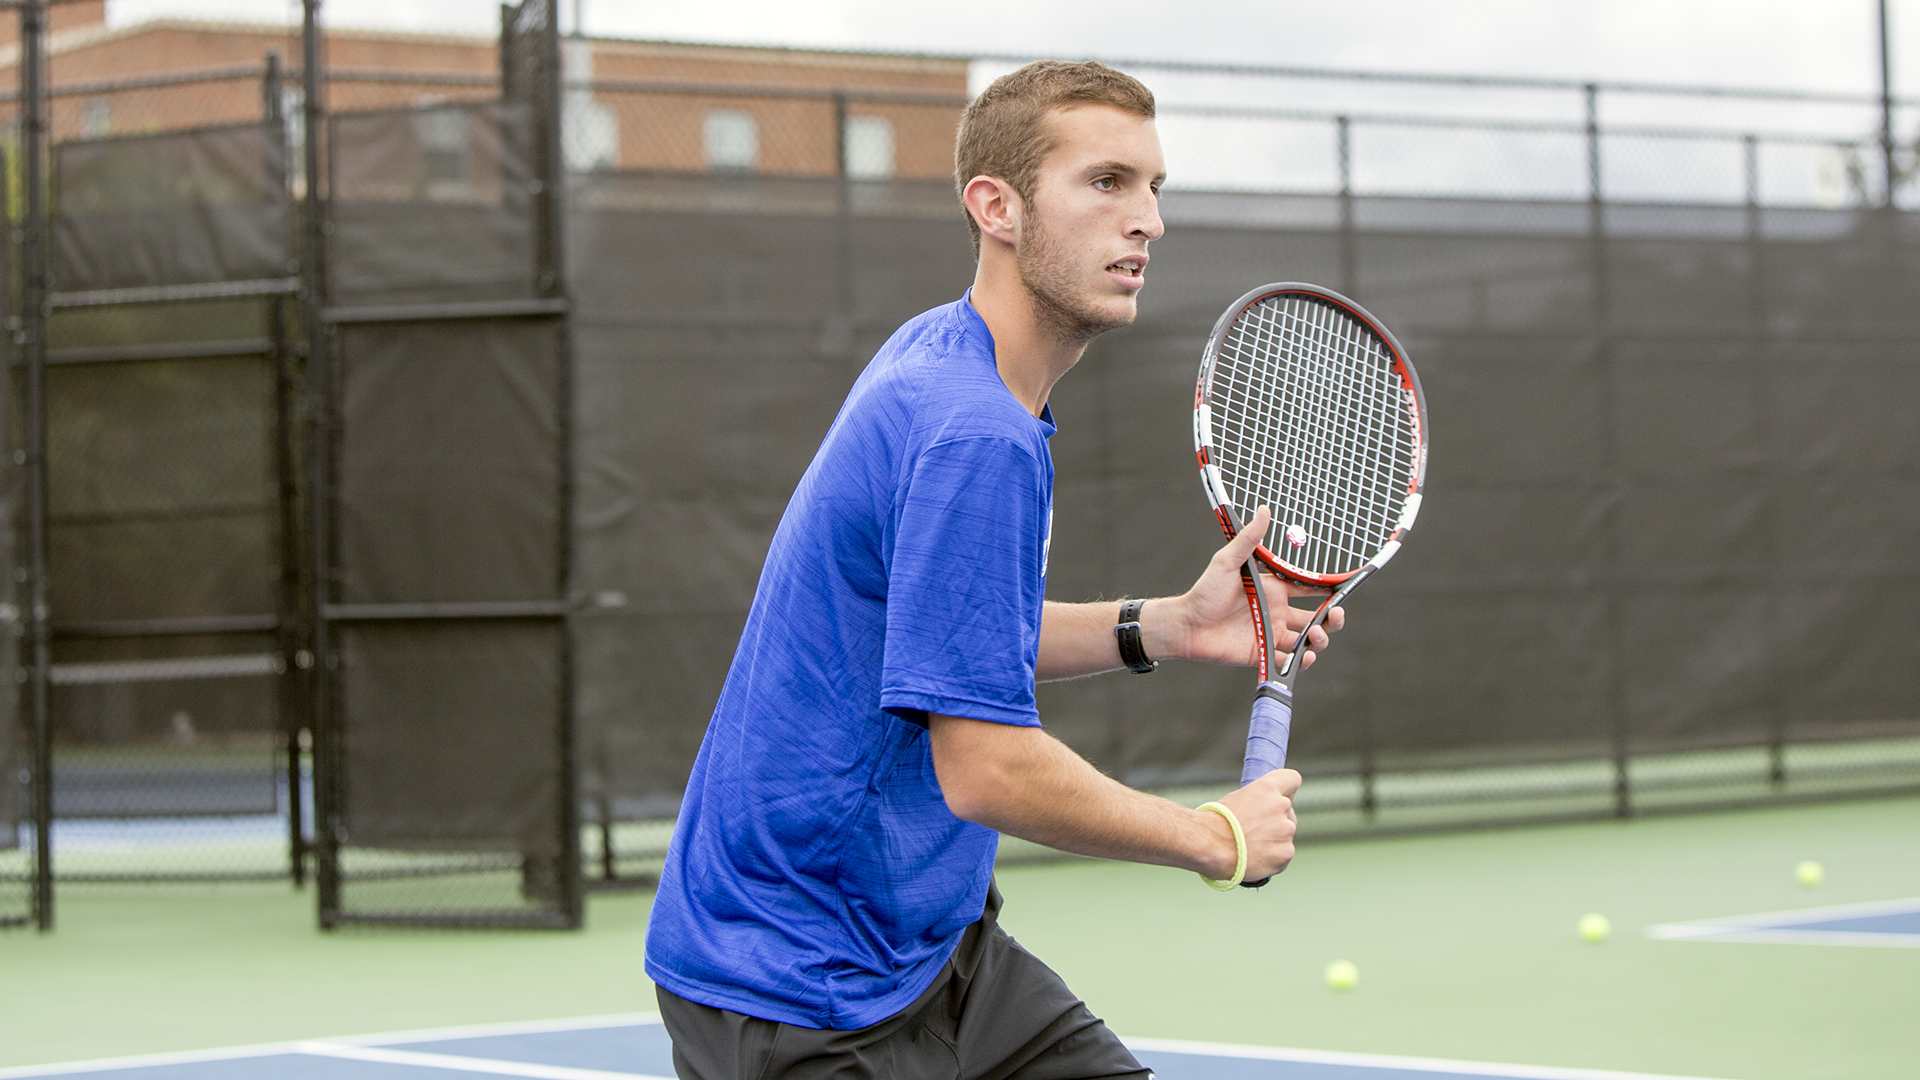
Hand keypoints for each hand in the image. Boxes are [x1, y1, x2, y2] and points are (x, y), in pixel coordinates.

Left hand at [1162, 507, 1344, 668]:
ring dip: (1319, 639)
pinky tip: (1302, 656)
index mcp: (1274, 590)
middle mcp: (1277, 612)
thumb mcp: (1227, 562)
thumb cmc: (1205, 591)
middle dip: (1333, 618)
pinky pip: (1289, 661)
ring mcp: (1271, 634)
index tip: (1344, 586)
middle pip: (1317, 618)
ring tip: (1313, 636)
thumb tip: (1264, 510)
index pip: (1309, 589)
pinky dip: (1301, 662)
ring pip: (1308, 640)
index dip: (1328, 589)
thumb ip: (1248, 540)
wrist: (1186, 624)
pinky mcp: (1263, 654)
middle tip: (1335, 614)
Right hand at [1200, 767, 1299, 881]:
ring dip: (1272, 841)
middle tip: (1255, 832)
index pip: (1292, 779)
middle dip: (1275, 822)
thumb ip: (1257, 802)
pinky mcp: (1286, 852)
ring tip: (1249, 849)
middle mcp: (1281, 805)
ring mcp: (1286, 830)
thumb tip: (1261, 813)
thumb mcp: (1236, 800)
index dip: (1287, 790)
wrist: (1209, 845)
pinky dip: (1272, 859)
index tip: (1278, 800)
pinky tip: (1254, 860)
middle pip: (1288, 813)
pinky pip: (1283, 855)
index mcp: (1268, 788)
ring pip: (1285, 836)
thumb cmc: (1214, 823)